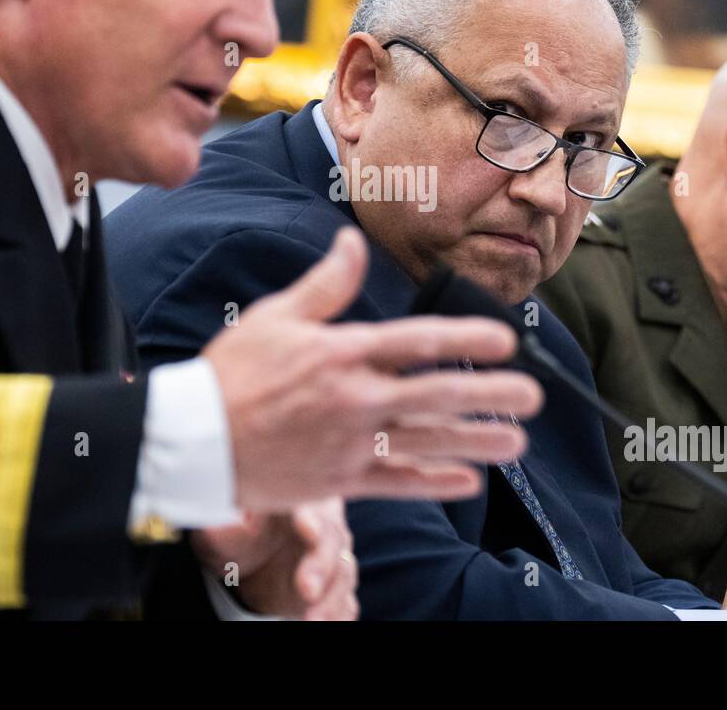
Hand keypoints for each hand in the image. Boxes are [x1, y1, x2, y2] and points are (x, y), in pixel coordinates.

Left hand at [193, 500, 356, 619]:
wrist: (250, 564)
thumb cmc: (237, 539)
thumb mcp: (220, 532)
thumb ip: (225, 527)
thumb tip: (232, 523)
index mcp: (294, 504)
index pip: (307, 504)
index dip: (310, 517)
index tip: (307, 528)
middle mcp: (321, 528)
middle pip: (332, 540)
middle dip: (321, 565)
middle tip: (307, 588)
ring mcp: (331, 561)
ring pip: (343, 573)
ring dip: (331, 598)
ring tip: (314, 619)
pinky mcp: (333, 591)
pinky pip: (345, 602)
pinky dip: (341, 613)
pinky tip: (333, 623)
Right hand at [203, 226, 542, 510]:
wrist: (193, 440)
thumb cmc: (231, 373)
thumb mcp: (275, 316)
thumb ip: (325, 284)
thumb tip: (352, 242)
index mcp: (341, 352)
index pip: (418, 341)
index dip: (466, 338)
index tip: (506, 339)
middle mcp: (354, 398)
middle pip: (437, 394)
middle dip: (491, 395)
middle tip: (533, 396)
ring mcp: (350, 443)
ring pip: (428, 443)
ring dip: (477, 442)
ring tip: (518, 441)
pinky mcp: (341, 480)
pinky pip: (399, 484)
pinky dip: (434, 483)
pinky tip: (468, 481)